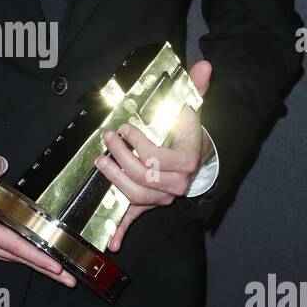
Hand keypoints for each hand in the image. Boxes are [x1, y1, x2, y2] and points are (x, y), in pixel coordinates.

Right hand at [0, 149, 76, 286]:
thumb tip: (3, 167)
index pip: (14, 245)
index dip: (38, 257)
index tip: (58, 267)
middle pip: (16, 257)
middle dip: (44, 268)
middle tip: (69, 278)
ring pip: (7, 256)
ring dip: (32, 263)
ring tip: (54, 270)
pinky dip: (17, 255)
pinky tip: (28, 254)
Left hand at [96, 59, 212, 252]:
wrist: (197, 159)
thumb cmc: (187, 132)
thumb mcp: (192, 108)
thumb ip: (195, 87)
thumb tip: (204, 65)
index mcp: (187, 161)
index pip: (158, 157)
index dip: (139, 144)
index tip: (125, 127)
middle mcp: (177, 183)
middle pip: (143, 176)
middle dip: (121, 156)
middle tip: (108, 139)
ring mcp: (163, 196)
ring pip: (135, 195)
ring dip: (114, 179)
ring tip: (102, 161)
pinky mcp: (150, 204)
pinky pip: (136, 219)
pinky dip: (122, 231)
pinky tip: (111, 241)